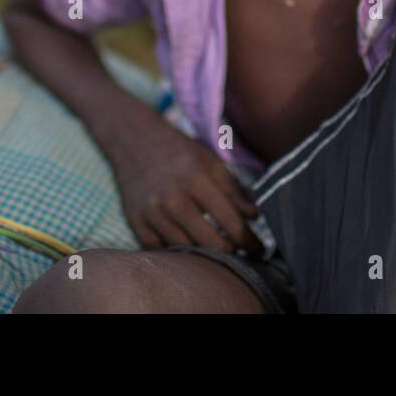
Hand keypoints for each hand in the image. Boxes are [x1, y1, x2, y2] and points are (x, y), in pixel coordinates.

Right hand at [109, 117, 262, 254]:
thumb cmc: (181, 153)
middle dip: (231, 252)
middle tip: (241, 253)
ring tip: (218, 250)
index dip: (249, 241)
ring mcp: (153, 213)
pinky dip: (177, 251)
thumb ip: (234, 191)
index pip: (231, 222)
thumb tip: (255, 217)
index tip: (260, 249)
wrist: (135, 140)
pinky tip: (188, 245)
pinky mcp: (137, 221)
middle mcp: (173, 199)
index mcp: (198, 180)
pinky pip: (162, 250)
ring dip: (205, 255)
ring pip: (187, 250)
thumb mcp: (212, 164)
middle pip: (211, 243)